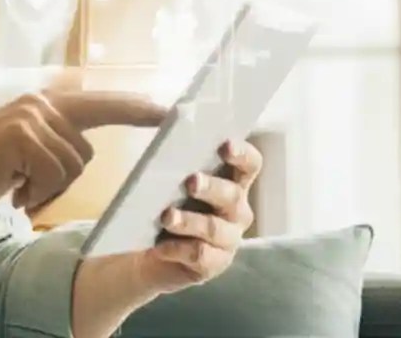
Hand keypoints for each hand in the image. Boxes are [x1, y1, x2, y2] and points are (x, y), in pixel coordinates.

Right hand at [0, 90, 165, 213]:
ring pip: (71, 167)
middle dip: (61, 179)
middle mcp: (39, 103)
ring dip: (44, 188)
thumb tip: (81, 153)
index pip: (99, 104)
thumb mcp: (19, 152)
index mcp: (41, 104)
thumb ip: (50, 143)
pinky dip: (33, 193)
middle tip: (28, 185)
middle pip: (84, 151)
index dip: (135, 108)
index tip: (171, 111)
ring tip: (11, 187)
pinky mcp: (24, 136)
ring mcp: (31, 117)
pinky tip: (8, 190)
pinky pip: (53, 176)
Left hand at [134, 139, 262, 293]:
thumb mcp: (171, 183)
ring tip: (166, 217)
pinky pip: (200, 256)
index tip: (225, 145)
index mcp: (232, 183)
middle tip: (191, 181)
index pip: (249, 165)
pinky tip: (160, 246)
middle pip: (231, 195)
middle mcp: (237, 211)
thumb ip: (176, 164)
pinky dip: (178, 248)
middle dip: (211, 187)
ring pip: (213, 228)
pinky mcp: (214, 264)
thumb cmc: (166, 205)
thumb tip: (162, 136)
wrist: (151, 250)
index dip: (242, 154)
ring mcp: (228, 240)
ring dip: (189, 221)